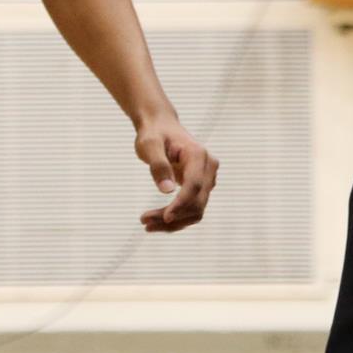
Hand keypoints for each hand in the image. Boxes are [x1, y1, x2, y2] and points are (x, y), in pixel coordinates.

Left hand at [135, 114, 217, 231]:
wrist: (160, 127)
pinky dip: (177, 218)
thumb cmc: (154, 133)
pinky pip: (192, 208)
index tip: (165, 217)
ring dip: (174, 222)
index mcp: (199, 155)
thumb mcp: (149, 145)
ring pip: (196, 210)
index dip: (181, 204)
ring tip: (147, 225)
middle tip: (144, 221)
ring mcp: (208, 178)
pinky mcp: (201, 187)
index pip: (194, 185)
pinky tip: (157, 223)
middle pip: (196, 201)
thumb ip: (158, 165)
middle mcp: (208, 167)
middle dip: (173, 216)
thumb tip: (167, 191)